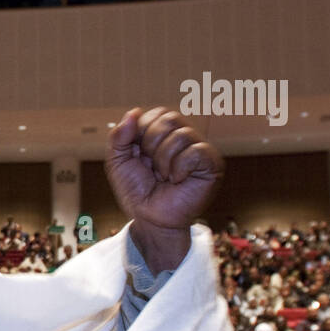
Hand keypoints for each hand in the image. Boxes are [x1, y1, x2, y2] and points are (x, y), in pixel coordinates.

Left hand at [106, 107, 223, 271]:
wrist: (150, 218)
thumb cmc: (136, 191)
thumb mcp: (117, 162)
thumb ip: (119, 136)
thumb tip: (134, 112)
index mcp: (164, 132)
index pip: (156, 113)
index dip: (141, 134)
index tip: (139, 157)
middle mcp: (184, 136)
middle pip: (169, 118)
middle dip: (151, 145)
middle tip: (152, 168)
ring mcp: (199, 148)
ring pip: (181, 135)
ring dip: (163, 160)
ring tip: (164, 177)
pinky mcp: (211, 163)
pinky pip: (195, 152)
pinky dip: (179, 168)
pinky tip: (178, 180)